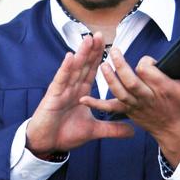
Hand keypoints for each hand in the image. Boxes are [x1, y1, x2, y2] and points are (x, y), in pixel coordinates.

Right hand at [25, 33, 134, 156]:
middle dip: (91, 50)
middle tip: (100, 34)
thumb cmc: (65, 134)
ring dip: (81, 54)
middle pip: (83, 65)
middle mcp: (72, 88)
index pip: (91, 72)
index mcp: (81, 93)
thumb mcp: (94, 130)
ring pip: (73, 69)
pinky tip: (70, 56)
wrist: (47, 144)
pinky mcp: (53, 96)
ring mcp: (62, 90)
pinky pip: (60, 80)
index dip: (99, 58)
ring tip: (88, 39)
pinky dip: (65, 68)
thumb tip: (132, 130)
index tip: (108, 44)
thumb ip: (112, 128)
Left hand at [79, 49, 179, 165]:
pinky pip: (110, 108)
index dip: (146, 63)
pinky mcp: (127, 110)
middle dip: (121, 66)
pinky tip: (83, 99)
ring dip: (108, 79)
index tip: (148, 61)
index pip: (149, 72)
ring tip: (102, 65)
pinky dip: (96, 105)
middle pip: (131, 81)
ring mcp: (135, 105)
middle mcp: (147, 97)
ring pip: (119, 92)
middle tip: (113, 51)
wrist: (174, 130)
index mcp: (163, 89)